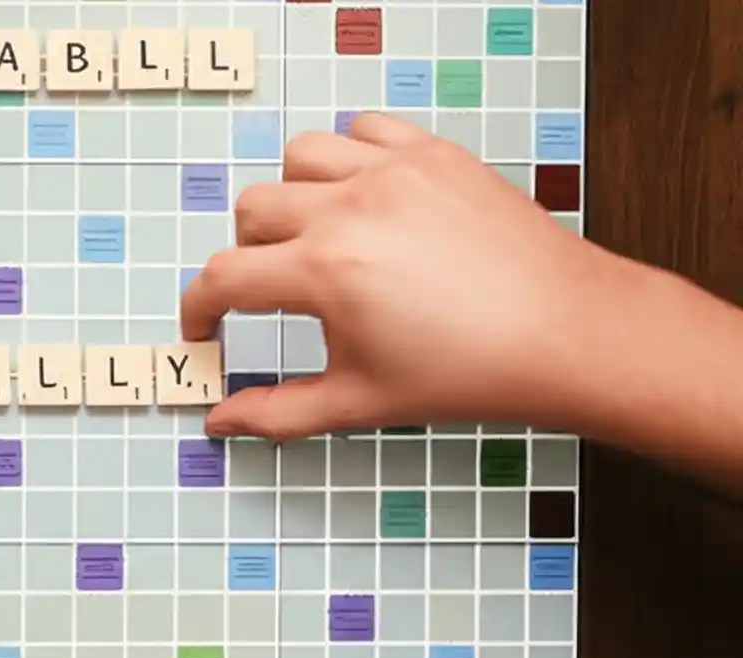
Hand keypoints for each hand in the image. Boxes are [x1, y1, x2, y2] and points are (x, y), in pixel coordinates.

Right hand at [181, 113, 644, 440]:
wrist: (565, 333)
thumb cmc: (469, 372)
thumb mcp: (361, 402)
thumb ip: (278, 412)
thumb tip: (221, 422)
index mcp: (326, 271)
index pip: (224, 277)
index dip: (199, 308)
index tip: (206, 325)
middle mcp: (352, 208)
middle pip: (252, 210)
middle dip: (247, 255)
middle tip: (275, 289)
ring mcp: (394, 171)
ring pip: (299, 157)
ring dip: (291, 195)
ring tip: (316, 233)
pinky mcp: (433, 154)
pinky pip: (363, 129)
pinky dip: (349, 155)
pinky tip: (364, 196)